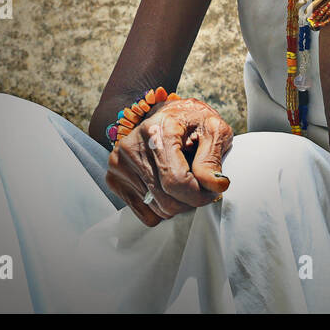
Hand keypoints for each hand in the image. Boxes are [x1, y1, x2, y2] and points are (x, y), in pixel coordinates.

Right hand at [104, 96, 232, 226]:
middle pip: (167, 200)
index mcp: (158, 130)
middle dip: (191, 200)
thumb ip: (213, 158)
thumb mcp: (213, 130)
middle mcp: (132, 146)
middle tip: (200, 186)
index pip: (177, 181)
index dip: (200, 194)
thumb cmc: (191, 122)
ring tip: (182, 180)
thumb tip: (215, 186)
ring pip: (158, 209)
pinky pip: (145, 214)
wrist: (165, 115)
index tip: (211, 190)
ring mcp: (119, 163)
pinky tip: (166, 185)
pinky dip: (161, 207)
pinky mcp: (114, 178)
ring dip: (177, 203)